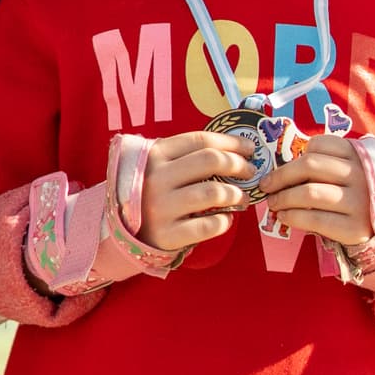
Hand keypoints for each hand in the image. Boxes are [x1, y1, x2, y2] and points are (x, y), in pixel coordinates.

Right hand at [137, 126, 255, 252]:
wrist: (124, 231)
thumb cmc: (152, 192)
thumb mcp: (159, 165)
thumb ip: (187, 155)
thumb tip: (236, 150)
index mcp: (156, 155)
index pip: (201, 140)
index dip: (231, 142)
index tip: (250, 149)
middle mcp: (156, 178)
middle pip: (210, 161)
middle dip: (238, 164)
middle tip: (250, 172)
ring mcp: (161, 207)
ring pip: (213, 192)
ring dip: (236, 194)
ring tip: (242, 198)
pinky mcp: (167, 235)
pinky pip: (208, 225)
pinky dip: (224, 221)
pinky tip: (226, 219)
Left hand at [253, 126, 374, 247]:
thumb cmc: (358, 191)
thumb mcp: (351, 168)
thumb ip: (326, 162)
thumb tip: (283, 168)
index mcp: (358, 154)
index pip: (320, 144)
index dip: (296, 154)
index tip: (281, 166)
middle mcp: (360, 175)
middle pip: (310, 166)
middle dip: (281, 175)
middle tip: (266, 185)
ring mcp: (358, 201)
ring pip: (309, 193)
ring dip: (283, 198)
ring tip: (273, 202)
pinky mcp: (353, 227)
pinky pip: (315, 220)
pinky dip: (293, 217)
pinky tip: (284, 217)